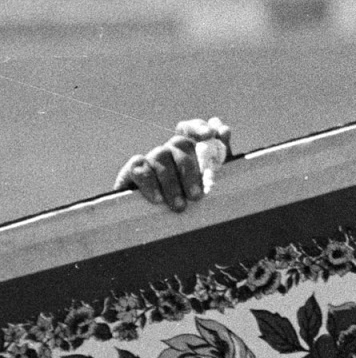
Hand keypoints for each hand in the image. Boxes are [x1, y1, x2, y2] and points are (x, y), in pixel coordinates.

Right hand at [114, 117, 232, 210]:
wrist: (160, 230)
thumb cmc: (192, 206)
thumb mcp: (210, 184)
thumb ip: (220, 157)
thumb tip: (223, 128)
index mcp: (188, 152)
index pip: (189, 129)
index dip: (197, 127)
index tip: (209, 134)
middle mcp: (168, 151)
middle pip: (179, 144)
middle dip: (190, 170)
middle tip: (197, 197)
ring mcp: (149, 160)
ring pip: (160, 156)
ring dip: (171, 182)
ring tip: (179, 206)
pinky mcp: (130, 171)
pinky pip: (139, 167)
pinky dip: (150, 182)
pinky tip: (157, 199)